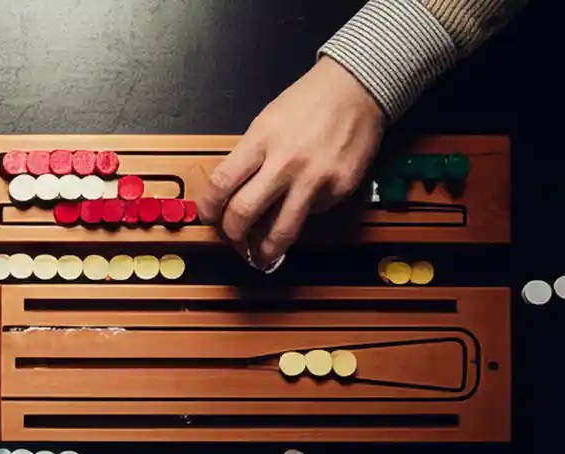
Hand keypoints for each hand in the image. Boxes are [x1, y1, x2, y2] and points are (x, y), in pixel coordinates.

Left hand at [199, 57, 384, 270]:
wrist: (355, 88)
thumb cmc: (309, 102)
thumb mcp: (267, 122)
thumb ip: (250, 158)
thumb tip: (234, 195)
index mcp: (261, 141)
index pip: (221, 184)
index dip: (208, 207)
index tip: (208, 215)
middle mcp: (286, 162)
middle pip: (244, 213)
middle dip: (232, 234)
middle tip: (234, 238)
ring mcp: (315, 178)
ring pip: (281, 230)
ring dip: (266, 249)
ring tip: (262, 255)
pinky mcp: (339, 189)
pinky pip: (314, 213)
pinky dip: (305, 213)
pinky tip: (306, 201)